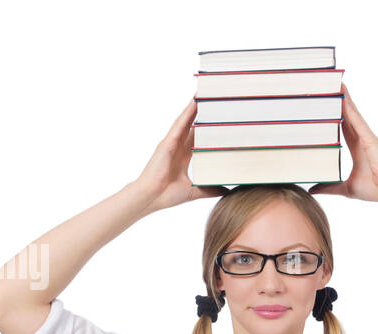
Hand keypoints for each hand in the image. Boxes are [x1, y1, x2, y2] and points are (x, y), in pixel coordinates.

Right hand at [135, 97, 227, 211]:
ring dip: (195, 107)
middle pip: (193, 125)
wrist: (151, 198)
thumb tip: (226, 191)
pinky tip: (195, 101)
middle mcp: (178, 147)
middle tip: (215, 100)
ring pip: (187, 120)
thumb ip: (210, 189)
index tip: (220, 119)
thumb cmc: (166, 195)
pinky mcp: (167, 142)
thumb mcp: (194, 191)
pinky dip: (187, 112)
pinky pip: (179, 124)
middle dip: (203, 113)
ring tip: (206, 93)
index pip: (198, 138)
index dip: (208, 128)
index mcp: (183, 157)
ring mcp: (172, 143)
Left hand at [310, 85, 377, 202]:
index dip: (334, 116)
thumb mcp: (344, 188)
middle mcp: (361, 138)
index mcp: (357, 148)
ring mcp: (366, 136)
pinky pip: (355, 118)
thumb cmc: (374, 189)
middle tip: (328, 87)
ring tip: (334, 83)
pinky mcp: (368, 137)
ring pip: (351, 112)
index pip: (342, 127)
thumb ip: (329, 187)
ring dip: (343, 98)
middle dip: (338, 101)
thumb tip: (312, 190)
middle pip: (346, 115)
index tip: (326, 105)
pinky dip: (348, 106)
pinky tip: (341, 95)